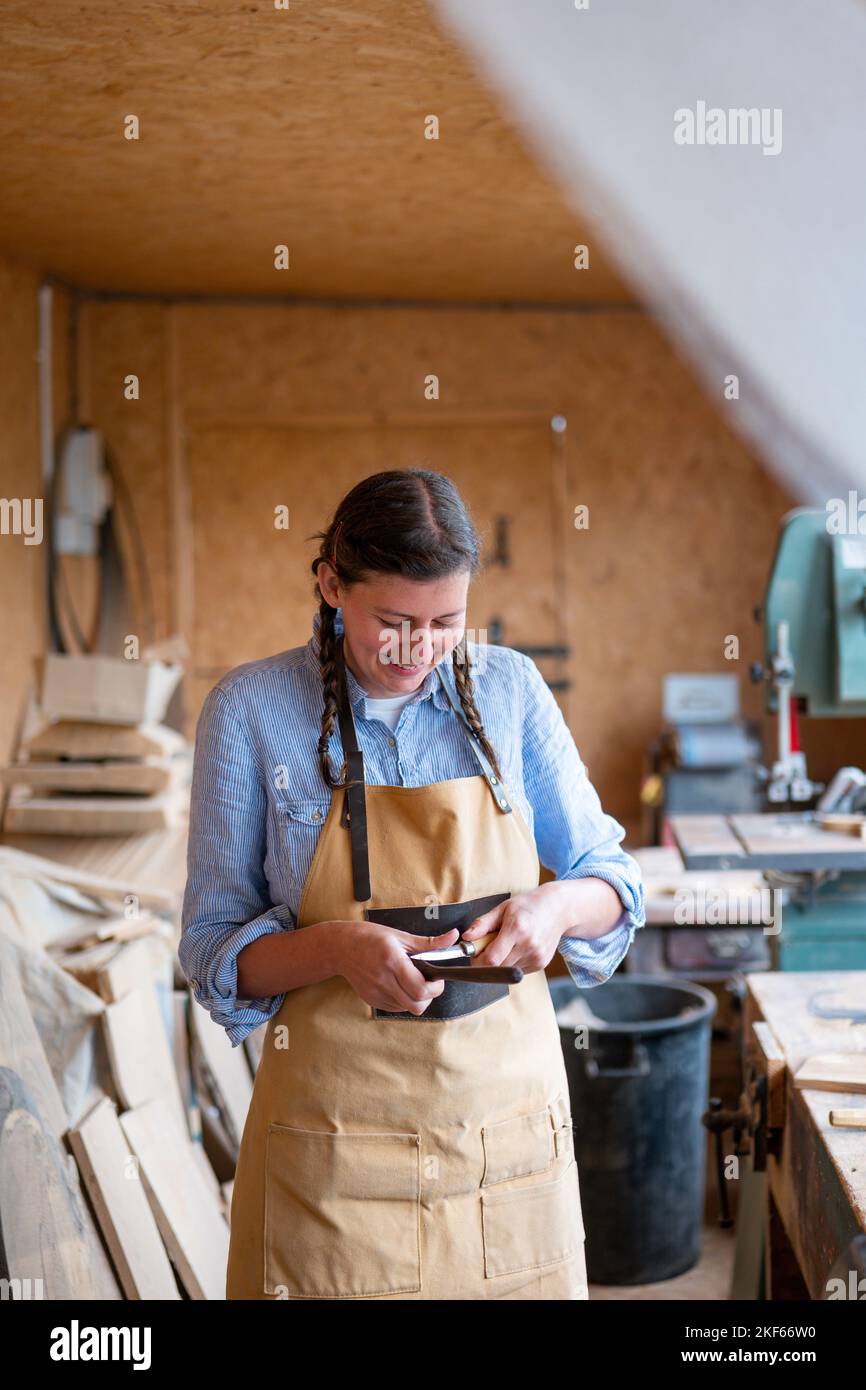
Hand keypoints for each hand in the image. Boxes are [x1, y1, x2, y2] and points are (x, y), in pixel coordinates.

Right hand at [330, 921, 460, 1013]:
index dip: (436, 988)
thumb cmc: (370, 937)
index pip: (421, 989)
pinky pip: (396, 1007)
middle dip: (429, 997)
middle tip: (428, 983)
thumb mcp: (401, 936)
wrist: (340, 947)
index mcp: (393, 962)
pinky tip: (399, 985)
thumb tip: (454, 937)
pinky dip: (403, 999)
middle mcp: (384, 981)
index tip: (437, 979)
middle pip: (417, 1005)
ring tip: (412, 981)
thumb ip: (430, 943)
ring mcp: (376, 993)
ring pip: (408, 1009)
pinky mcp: (371, 1000)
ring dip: (416, 999)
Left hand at [461, 886, 564, 972]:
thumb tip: (466, 938)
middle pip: (497, 967)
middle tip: (489, 945)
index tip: (474, 954)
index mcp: (516, 929)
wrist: (557, 909)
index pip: (491, 959)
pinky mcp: (541, 964)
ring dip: (501, 961)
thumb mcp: (502, 908)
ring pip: (507, 970)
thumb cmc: (527, 906)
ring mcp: (536, 956)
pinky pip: (517, 970)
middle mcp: (528, 945)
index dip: (477, 961)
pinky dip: (512, 962)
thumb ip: (482, 924)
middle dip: (487, 960)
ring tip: (507, 943)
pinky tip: (518, 947)